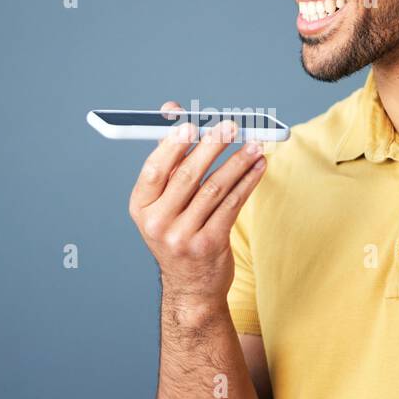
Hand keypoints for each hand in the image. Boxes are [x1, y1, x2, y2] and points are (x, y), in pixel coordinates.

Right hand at [128, 101, 267, 308]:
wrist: (191, 287)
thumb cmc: (177, 233)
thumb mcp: (164, 203)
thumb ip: (169, 158)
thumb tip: (173, 111)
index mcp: (141, 208)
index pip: (154, 170)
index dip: (172, 145)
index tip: (191, 123)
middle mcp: (158, 224)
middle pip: (187, 176)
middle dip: (212, 146)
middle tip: (230, 126)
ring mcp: (183, 236)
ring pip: (214, 188)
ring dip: (237, 162)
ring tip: (254, 145)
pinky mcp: (210, 244)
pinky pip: (232, 205)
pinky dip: (247, 182)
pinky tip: (258, 167)